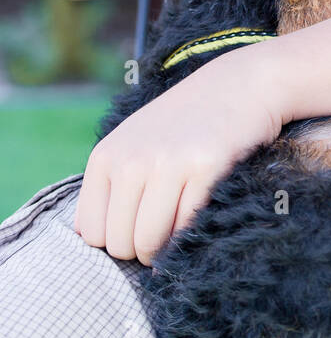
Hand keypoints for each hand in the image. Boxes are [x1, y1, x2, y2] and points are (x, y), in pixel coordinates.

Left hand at [74, 46, 282, 265]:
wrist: (238, 86)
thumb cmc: (182, 123)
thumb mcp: (131, 142)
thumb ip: (106, 185)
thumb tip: (85, 236)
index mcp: (106, 156)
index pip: (91, 233)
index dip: (116, 242)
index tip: (138, 229)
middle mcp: (131, 160)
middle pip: (120, 244)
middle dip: (141, 250)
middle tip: (162, 231)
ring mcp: (168, 164)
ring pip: (149, 243)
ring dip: (165, 251)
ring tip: (178, 230)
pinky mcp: (205, 168)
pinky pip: (186, 227)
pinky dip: (191, 234)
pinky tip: (199, 214)